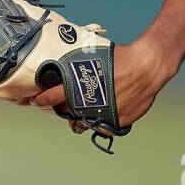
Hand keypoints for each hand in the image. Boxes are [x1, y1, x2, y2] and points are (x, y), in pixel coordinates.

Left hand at [24, 38, 176, 134]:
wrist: (147, 65)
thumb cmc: (121, 58)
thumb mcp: (93, 58)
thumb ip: (78, 70)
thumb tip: (64, 70)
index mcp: (80, 86)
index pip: (53, 97)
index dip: (43, 100)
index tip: (37, 101)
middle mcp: (89, 103)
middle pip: (67, 112)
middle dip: (62, 108)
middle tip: (62, 103)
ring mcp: (104, 114)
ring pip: (84, 122)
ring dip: (80, 118)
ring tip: (82, 110)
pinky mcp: (118, 122)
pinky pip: (103, 126)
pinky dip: (100, 121)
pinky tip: (101, 112)